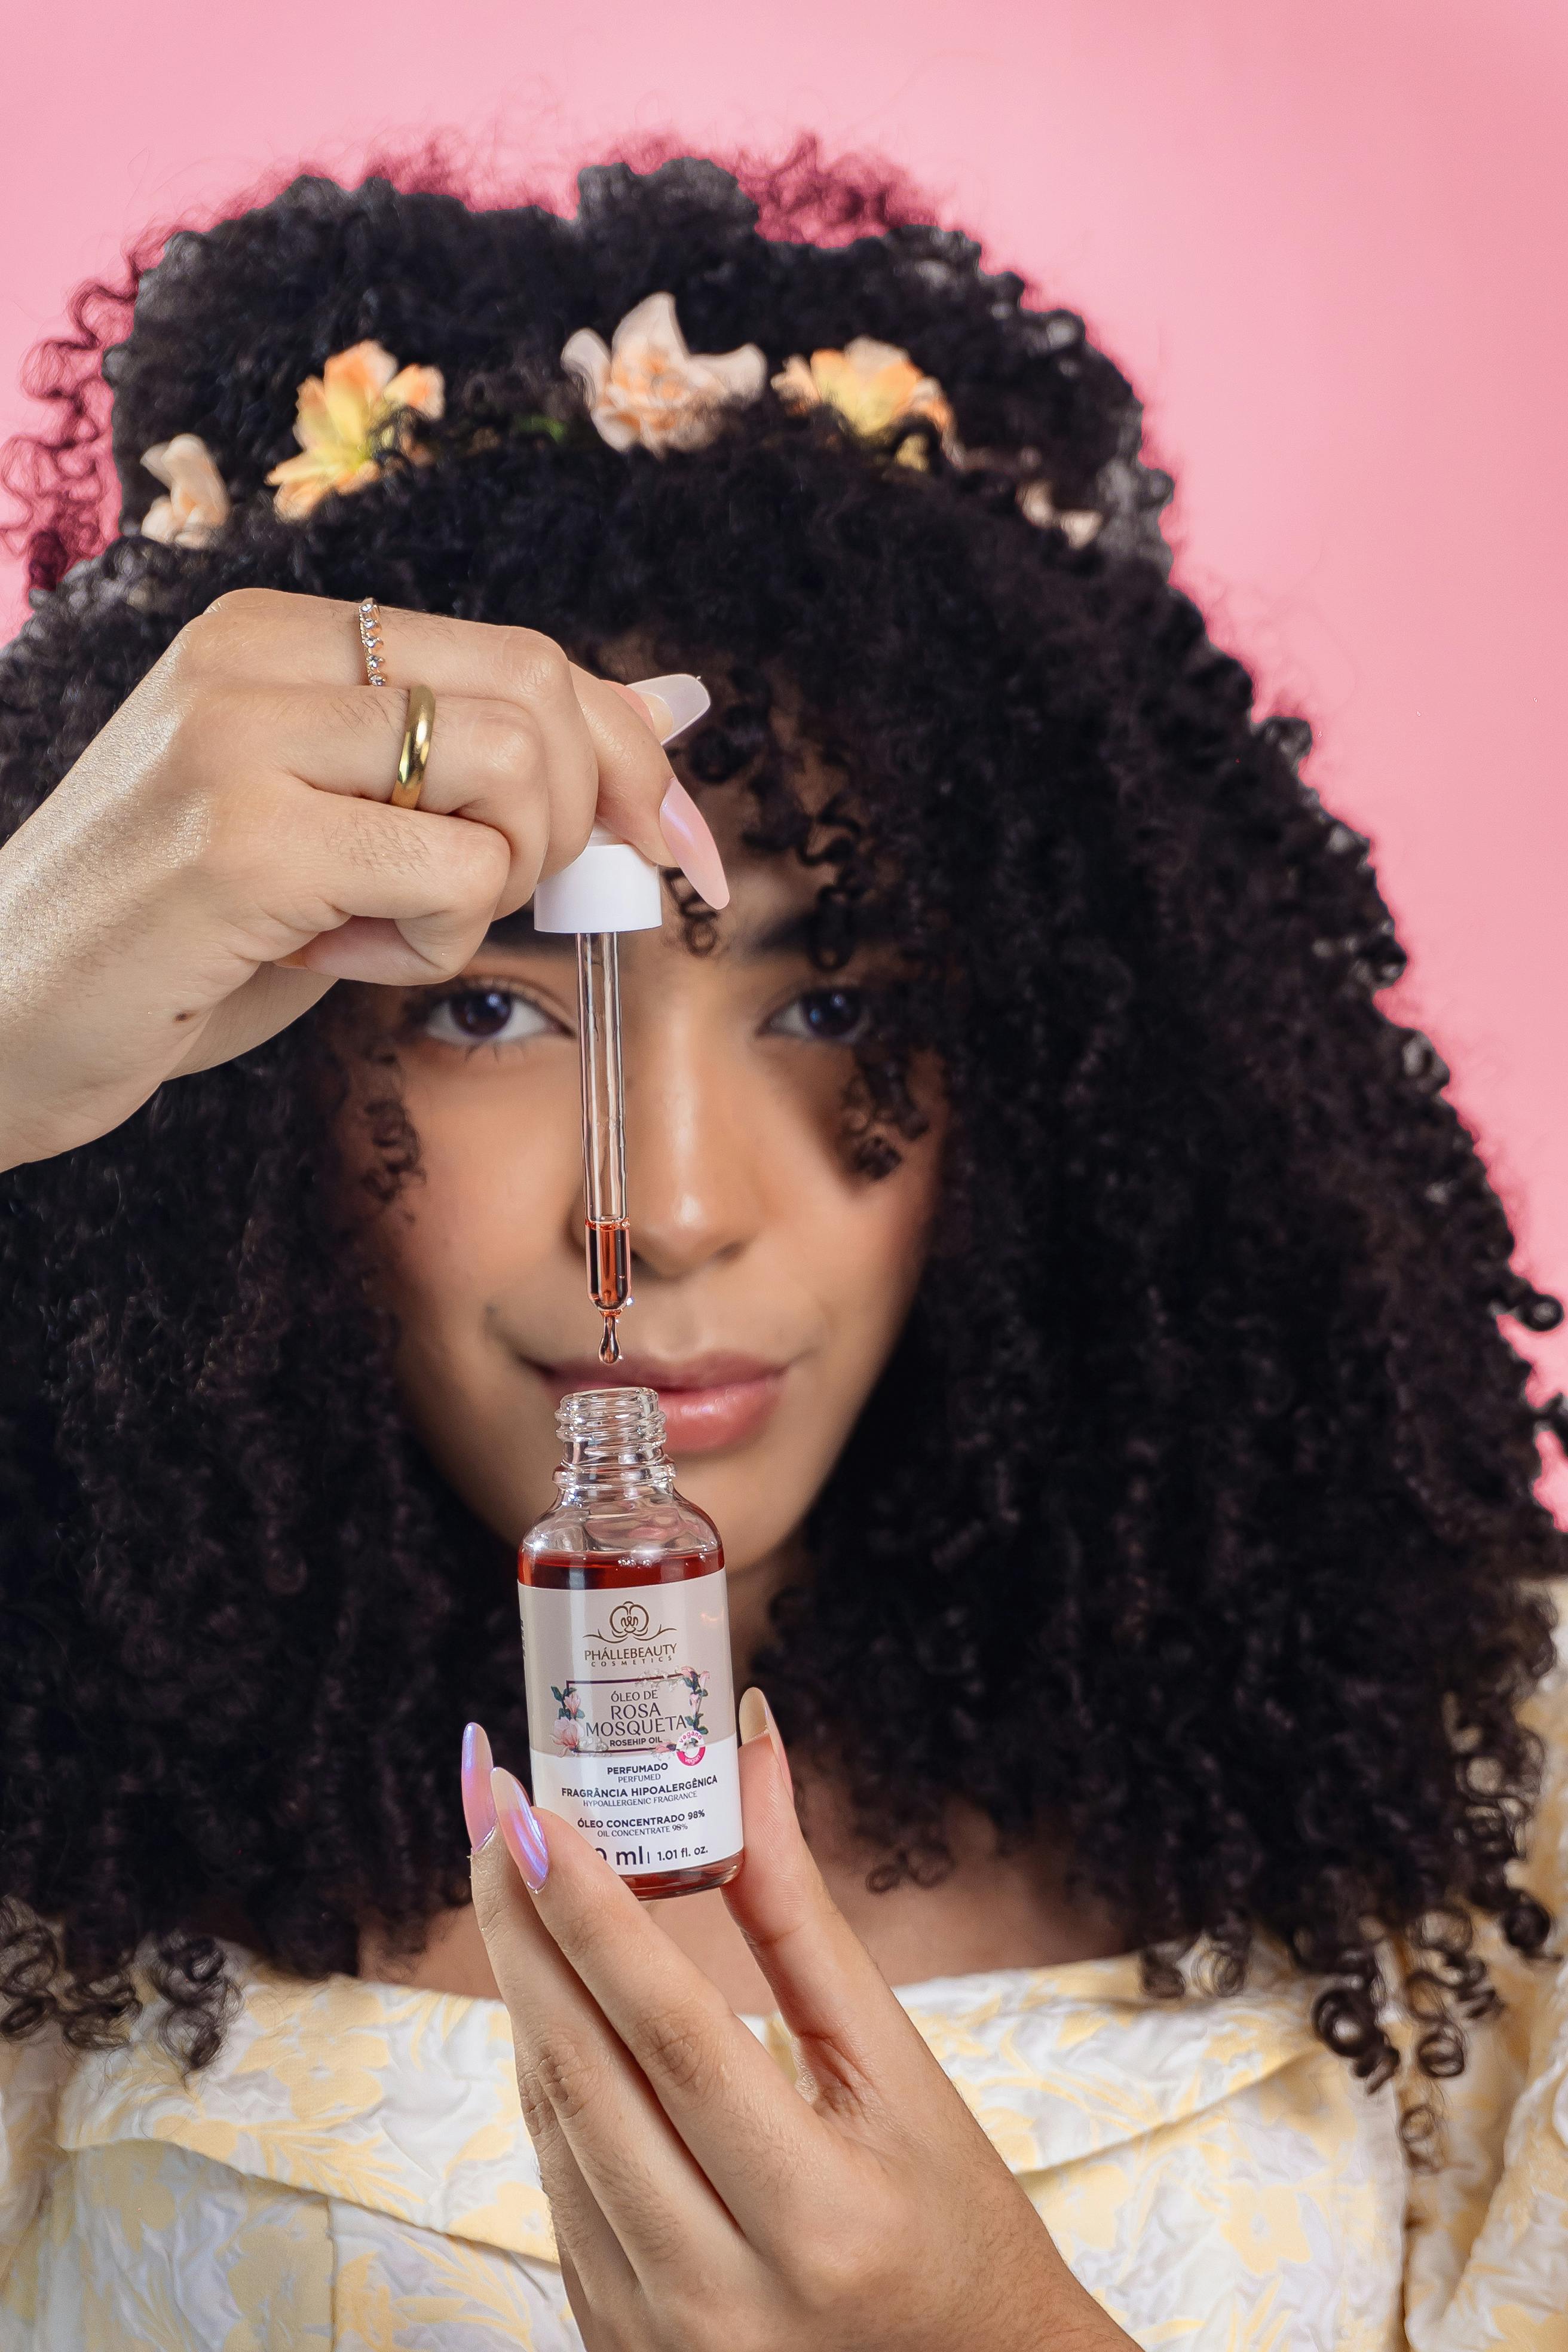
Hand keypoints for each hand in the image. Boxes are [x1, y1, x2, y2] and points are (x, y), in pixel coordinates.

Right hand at [0, 588, 721, 1170]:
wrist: (4, 1018)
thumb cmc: (188, 933)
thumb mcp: (350, 826)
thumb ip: (490, 761)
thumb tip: (677, 704)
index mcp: (280, 630)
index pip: (525, 652)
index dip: (631, 754)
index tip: (678, 847)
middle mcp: (257, 653)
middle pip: (539, 694)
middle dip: (577, 821)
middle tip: (507, 896)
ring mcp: (242, 737)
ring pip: (514, 775)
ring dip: (492, 887)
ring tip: (385, 925)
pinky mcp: (242, 841)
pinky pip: (454, 879)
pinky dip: (433, 944)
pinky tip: (335, 958)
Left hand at [468, 1700, 1135, 2351]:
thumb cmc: (952, 2222)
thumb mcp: (900, 2070)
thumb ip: (803, 1917)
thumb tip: (750, 1755)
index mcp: (819, 2219)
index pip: (674, 2036)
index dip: (593, 1913)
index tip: (538, 1812)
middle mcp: (721, 2293)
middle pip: (584, 2077)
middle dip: (523, 1926)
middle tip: (496, 1814)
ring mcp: (655, 2336)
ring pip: (555, 2127)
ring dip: (523, 1991)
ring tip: (510, 1874)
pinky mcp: (616, 2344)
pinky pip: (558, 2184)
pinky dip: (550, 2075)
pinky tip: (545, 1992)